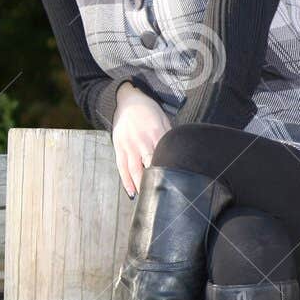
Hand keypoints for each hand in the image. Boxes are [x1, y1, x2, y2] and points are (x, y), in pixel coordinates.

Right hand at [111, 82, 171, 197]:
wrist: (129, 100)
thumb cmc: (151, 112)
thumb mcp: (165, 121)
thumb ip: (171, 138)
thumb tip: (181, 153)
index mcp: (157, 135)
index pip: (164, 158)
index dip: (169, 173)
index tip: (175, 186)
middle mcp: (142, 142)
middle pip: (149, 167)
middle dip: (155, 183)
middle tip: (162, 199)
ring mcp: (129, 145)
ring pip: (134, 171)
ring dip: (140, 186)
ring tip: (147, 200)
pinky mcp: (119, 147)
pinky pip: (121, 167)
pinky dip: (126, 181)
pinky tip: (132, 192)